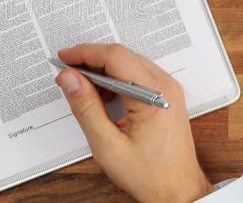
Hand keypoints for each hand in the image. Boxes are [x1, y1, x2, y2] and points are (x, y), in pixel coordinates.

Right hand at [55, 44, 213, 201]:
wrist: (177, 191)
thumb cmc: (150, 175)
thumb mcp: (107, 145)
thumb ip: (86, 107)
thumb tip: (70, 79)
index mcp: (153, 96)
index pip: (115, 57)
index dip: (85, 53)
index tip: (64, 58)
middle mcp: (165, 87)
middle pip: (122, 56)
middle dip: (91, 60)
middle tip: (68, 74)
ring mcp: (168, 90)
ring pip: (129, 63)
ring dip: (103, 70)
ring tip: (83, 88)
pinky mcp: (166, 96)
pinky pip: (137, 75)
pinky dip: (116, 79)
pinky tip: (103, 96)